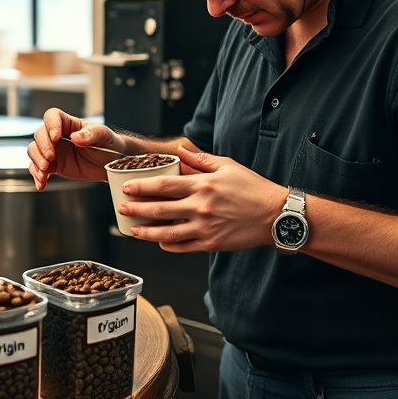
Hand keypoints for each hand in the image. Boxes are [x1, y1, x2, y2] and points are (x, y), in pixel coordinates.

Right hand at [27, 108, 125, 189]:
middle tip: (51, 158)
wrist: (112, 165)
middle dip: (42, 147)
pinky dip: (37, 176)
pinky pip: (38, 168)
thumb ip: (91, 135)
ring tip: (45, 172)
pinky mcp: (55, 165)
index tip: (55, 137)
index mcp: (70, 124)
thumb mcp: (104, 136)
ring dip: (36, 161)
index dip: (51, 125)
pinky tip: (42, 183)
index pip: (52, 116)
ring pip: (34, 150)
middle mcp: (59, 136)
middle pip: (39, 134)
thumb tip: (76, 137)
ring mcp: (55, 151)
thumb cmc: (109, 145)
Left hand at [120, 146, 287, 251]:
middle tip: (122, 208)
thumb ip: (200, 160)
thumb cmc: (253, 188)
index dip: (142, 186)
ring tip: (133, 230)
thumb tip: (179, 151)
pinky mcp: (211, 244)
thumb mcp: (228, 166)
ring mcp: (205, 228)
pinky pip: (183, 247)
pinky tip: (159, 242)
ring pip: (167, 232)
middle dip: (137, 209)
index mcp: (203, 185)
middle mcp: (200, 207)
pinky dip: (168, 245)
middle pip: (160, 209)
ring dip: (147, 232)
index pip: (164, 185)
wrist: (276, 215)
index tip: (127, 186)